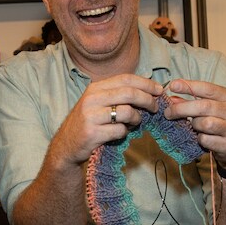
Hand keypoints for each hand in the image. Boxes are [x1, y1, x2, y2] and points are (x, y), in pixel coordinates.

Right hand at [49, 74, 163, 165]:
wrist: (66, 145)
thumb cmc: (88, 123)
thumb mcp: (98, 102)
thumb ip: (117, 94)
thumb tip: (147, 89)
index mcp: (95, 88)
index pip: (125, 79)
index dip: (146, 83)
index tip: (159, 90)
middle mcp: (92, 99)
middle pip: (129, 93)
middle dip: (147, 100)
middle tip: (155, 107)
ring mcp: (91, 116)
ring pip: (127, 112)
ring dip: (137, 118)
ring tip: (135, 123)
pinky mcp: (93, 133)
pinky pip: (120, 130)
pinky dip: (125, 132)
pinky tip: (120, 133)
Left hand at [161, 79, 225, 169]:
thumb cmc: (221, 123)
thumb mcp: (210, 110)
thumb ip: (193, 103)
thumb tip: (173, 99)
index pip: (207, 88)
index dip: (189, 86)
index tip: (173, 86)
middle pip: (203, 106)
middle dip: (182, 109)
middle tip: (168, 112)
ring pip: (205, 124)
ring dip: (194, 125)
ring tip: (193, 127)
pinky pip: (206, 140)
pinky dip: (199, 139)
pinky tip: (202, 138)